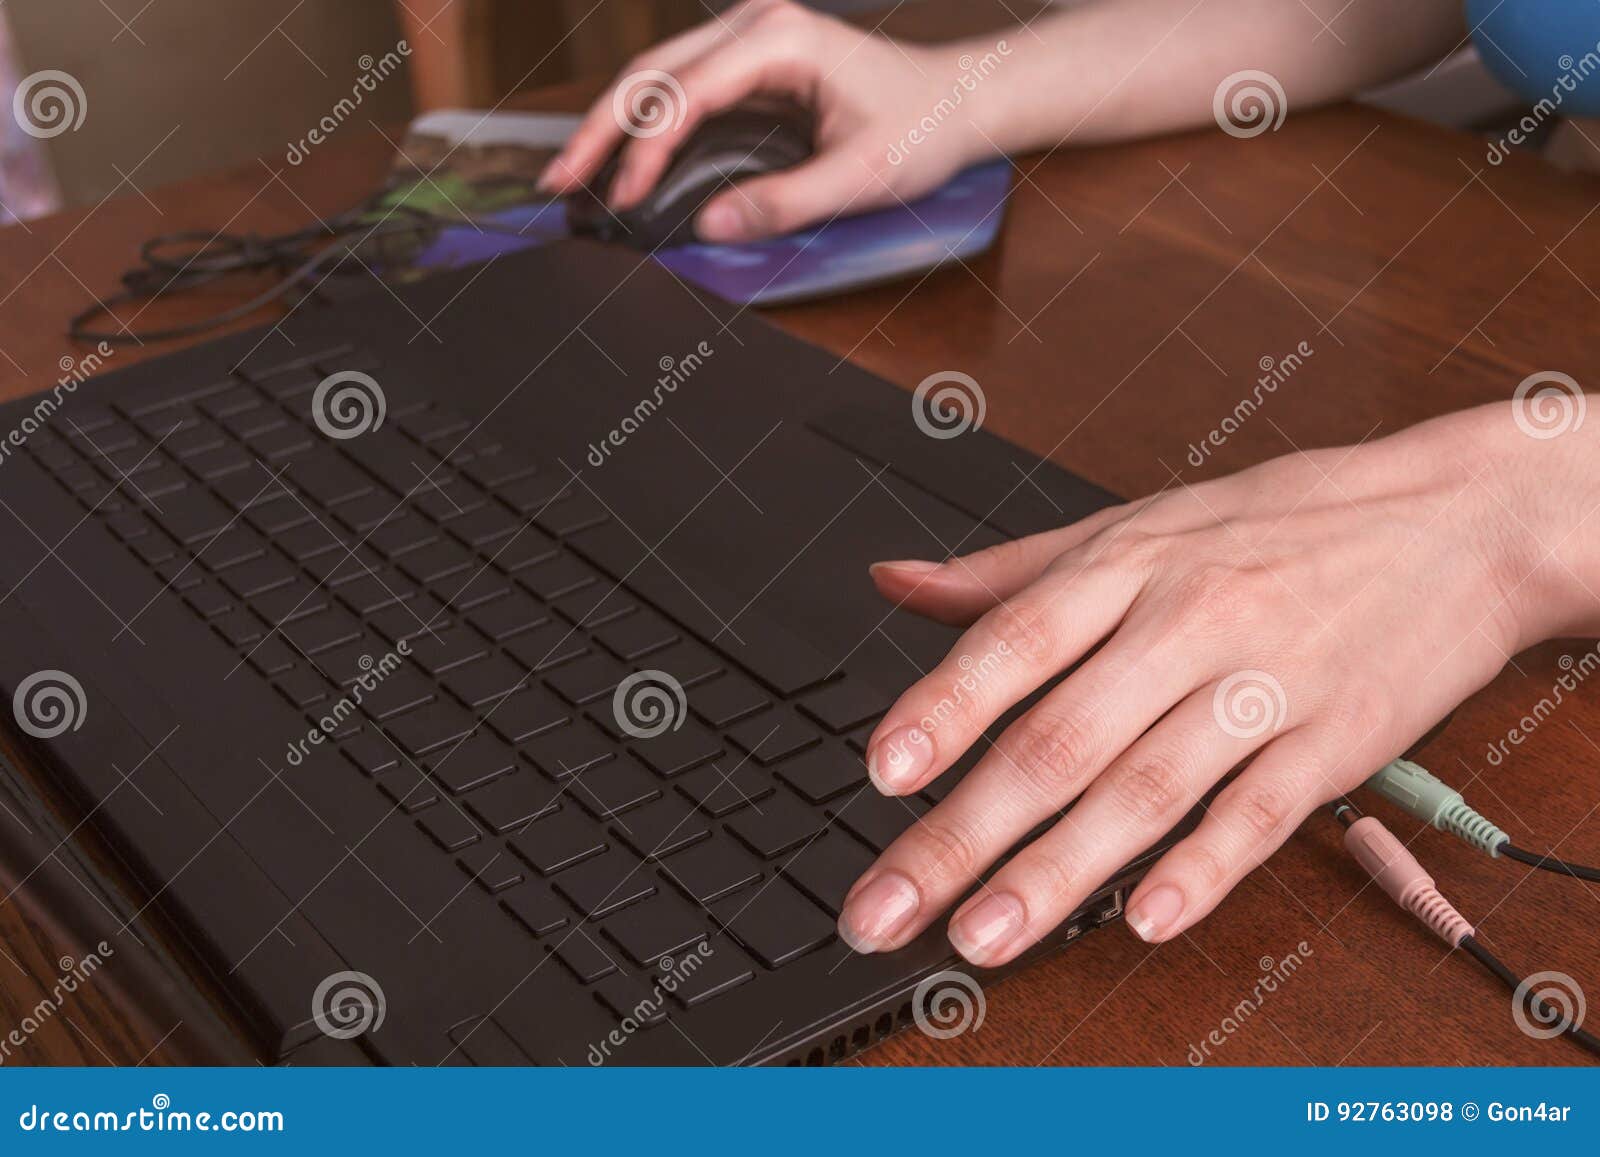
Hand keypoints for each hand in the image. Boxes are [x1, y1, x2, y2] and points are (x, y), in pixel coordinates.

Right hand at [537, 0, 1001, 241]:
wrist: (959, 99)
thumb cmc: (922, 126)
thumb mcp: (862, 176)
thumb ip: (786, 202)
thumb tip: (711, 225)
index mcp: (780, 40)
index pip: (685, 92)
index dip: (645, 150)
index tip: (622, 200)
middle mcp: (755, 25)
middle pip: (650, 73)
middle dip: (598, 131)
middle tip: (558, 185)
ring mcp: (748, 37)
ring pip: (655, 74)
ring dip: (609, 124)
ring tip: (570, 175)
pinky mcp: (748, 60)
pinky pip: (678, 86)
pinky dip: (642, 123)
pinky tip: (616, 157)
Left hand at [838, 401, 1594, 963]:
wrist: (1454, 521)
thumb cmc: (1280, 523)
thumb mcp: (1136, 523)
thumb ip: (1007, 571)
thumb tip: (892, 581)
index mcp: (1126, 567)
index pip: (1015, 641)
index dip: (943, 707)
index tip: (881, 771)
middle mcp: (1185, 624)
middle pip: (1058, 740)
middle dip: (961, 833)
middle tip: (885, 908)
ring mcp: (1262, 686)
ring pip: (1145, 788)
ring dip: (1057, 874)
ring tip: (983, 937)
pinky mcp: (1334, 742)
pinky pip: (1262, 814)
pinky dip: (1206, 869)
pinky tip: (1149, 923)